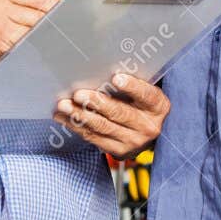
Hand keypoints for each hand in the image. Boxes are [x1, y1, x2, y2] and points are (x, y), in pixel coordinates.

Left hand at [54, 71, 170, 158]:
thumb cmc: (140, 102)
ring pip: (102, 127)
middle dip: (96, 102)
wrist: (147, 131)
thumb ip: (130, 82)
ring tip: (64, 105)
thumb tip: (99, 68)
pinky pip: (93, 137)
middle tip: (78, 94)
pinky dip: (76, 126)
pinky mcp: (118, 151)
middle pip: (119, 113)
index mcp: (158, 106)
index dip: (132, 87)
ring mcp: (133, 142)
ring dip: (80, 115)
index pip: (146, 95)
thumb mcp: (143, 91)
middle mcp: (148, 126)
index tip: (116, 78)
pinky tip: (63, 116)